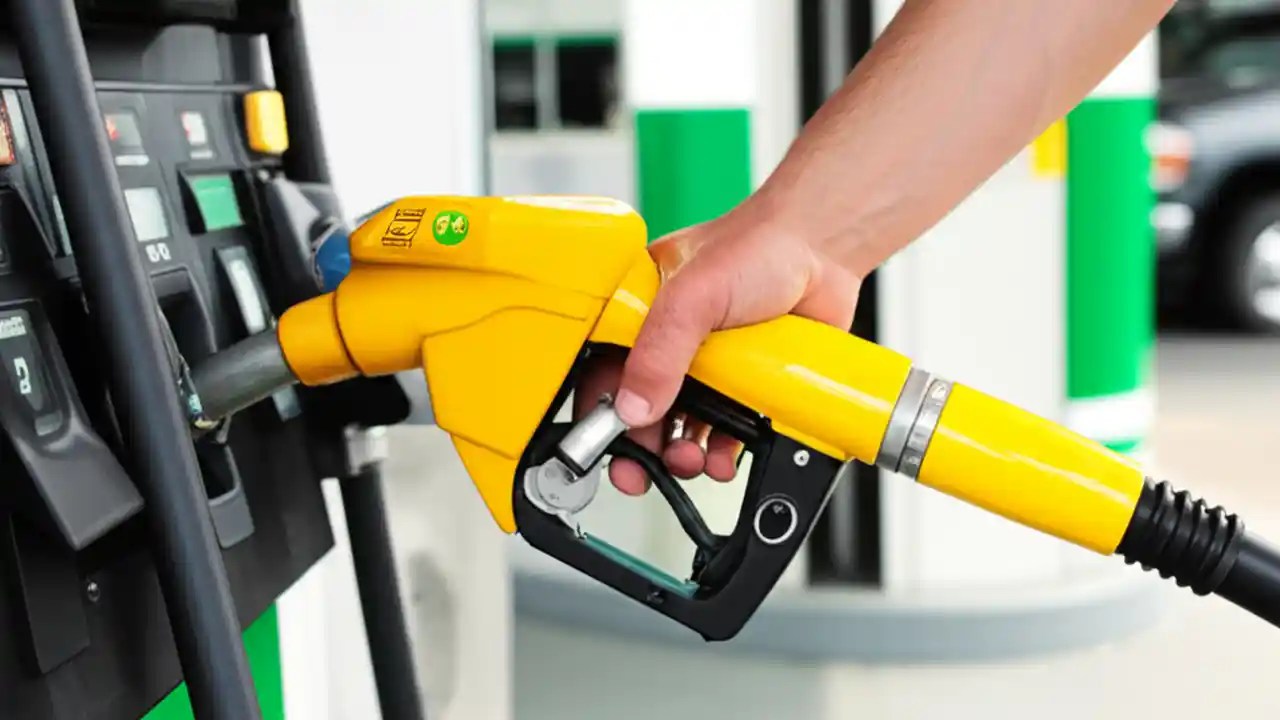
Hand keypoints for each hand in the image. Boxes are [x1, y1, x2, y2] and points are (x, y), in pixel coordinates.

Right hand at [574, 201, 861, 494]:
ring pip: (681, 426)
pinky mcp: (744, 383)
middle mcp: (671, 342)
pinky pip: (725, 429)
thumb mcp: (694, 296)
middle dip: (641, 446)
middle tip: (643, 472)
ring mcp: (709, 366)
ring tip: (691, 461)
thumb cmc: (758, 247)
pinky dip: (721, 452)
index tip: (602, 446)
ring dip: (681, 455)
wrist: (824, 250)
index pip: (603, 370)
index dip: (598, 413)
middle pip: (640, 409)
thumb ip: (660, 352)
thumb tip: (633, 407)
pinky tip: (723, 458)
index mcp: (640, 312)